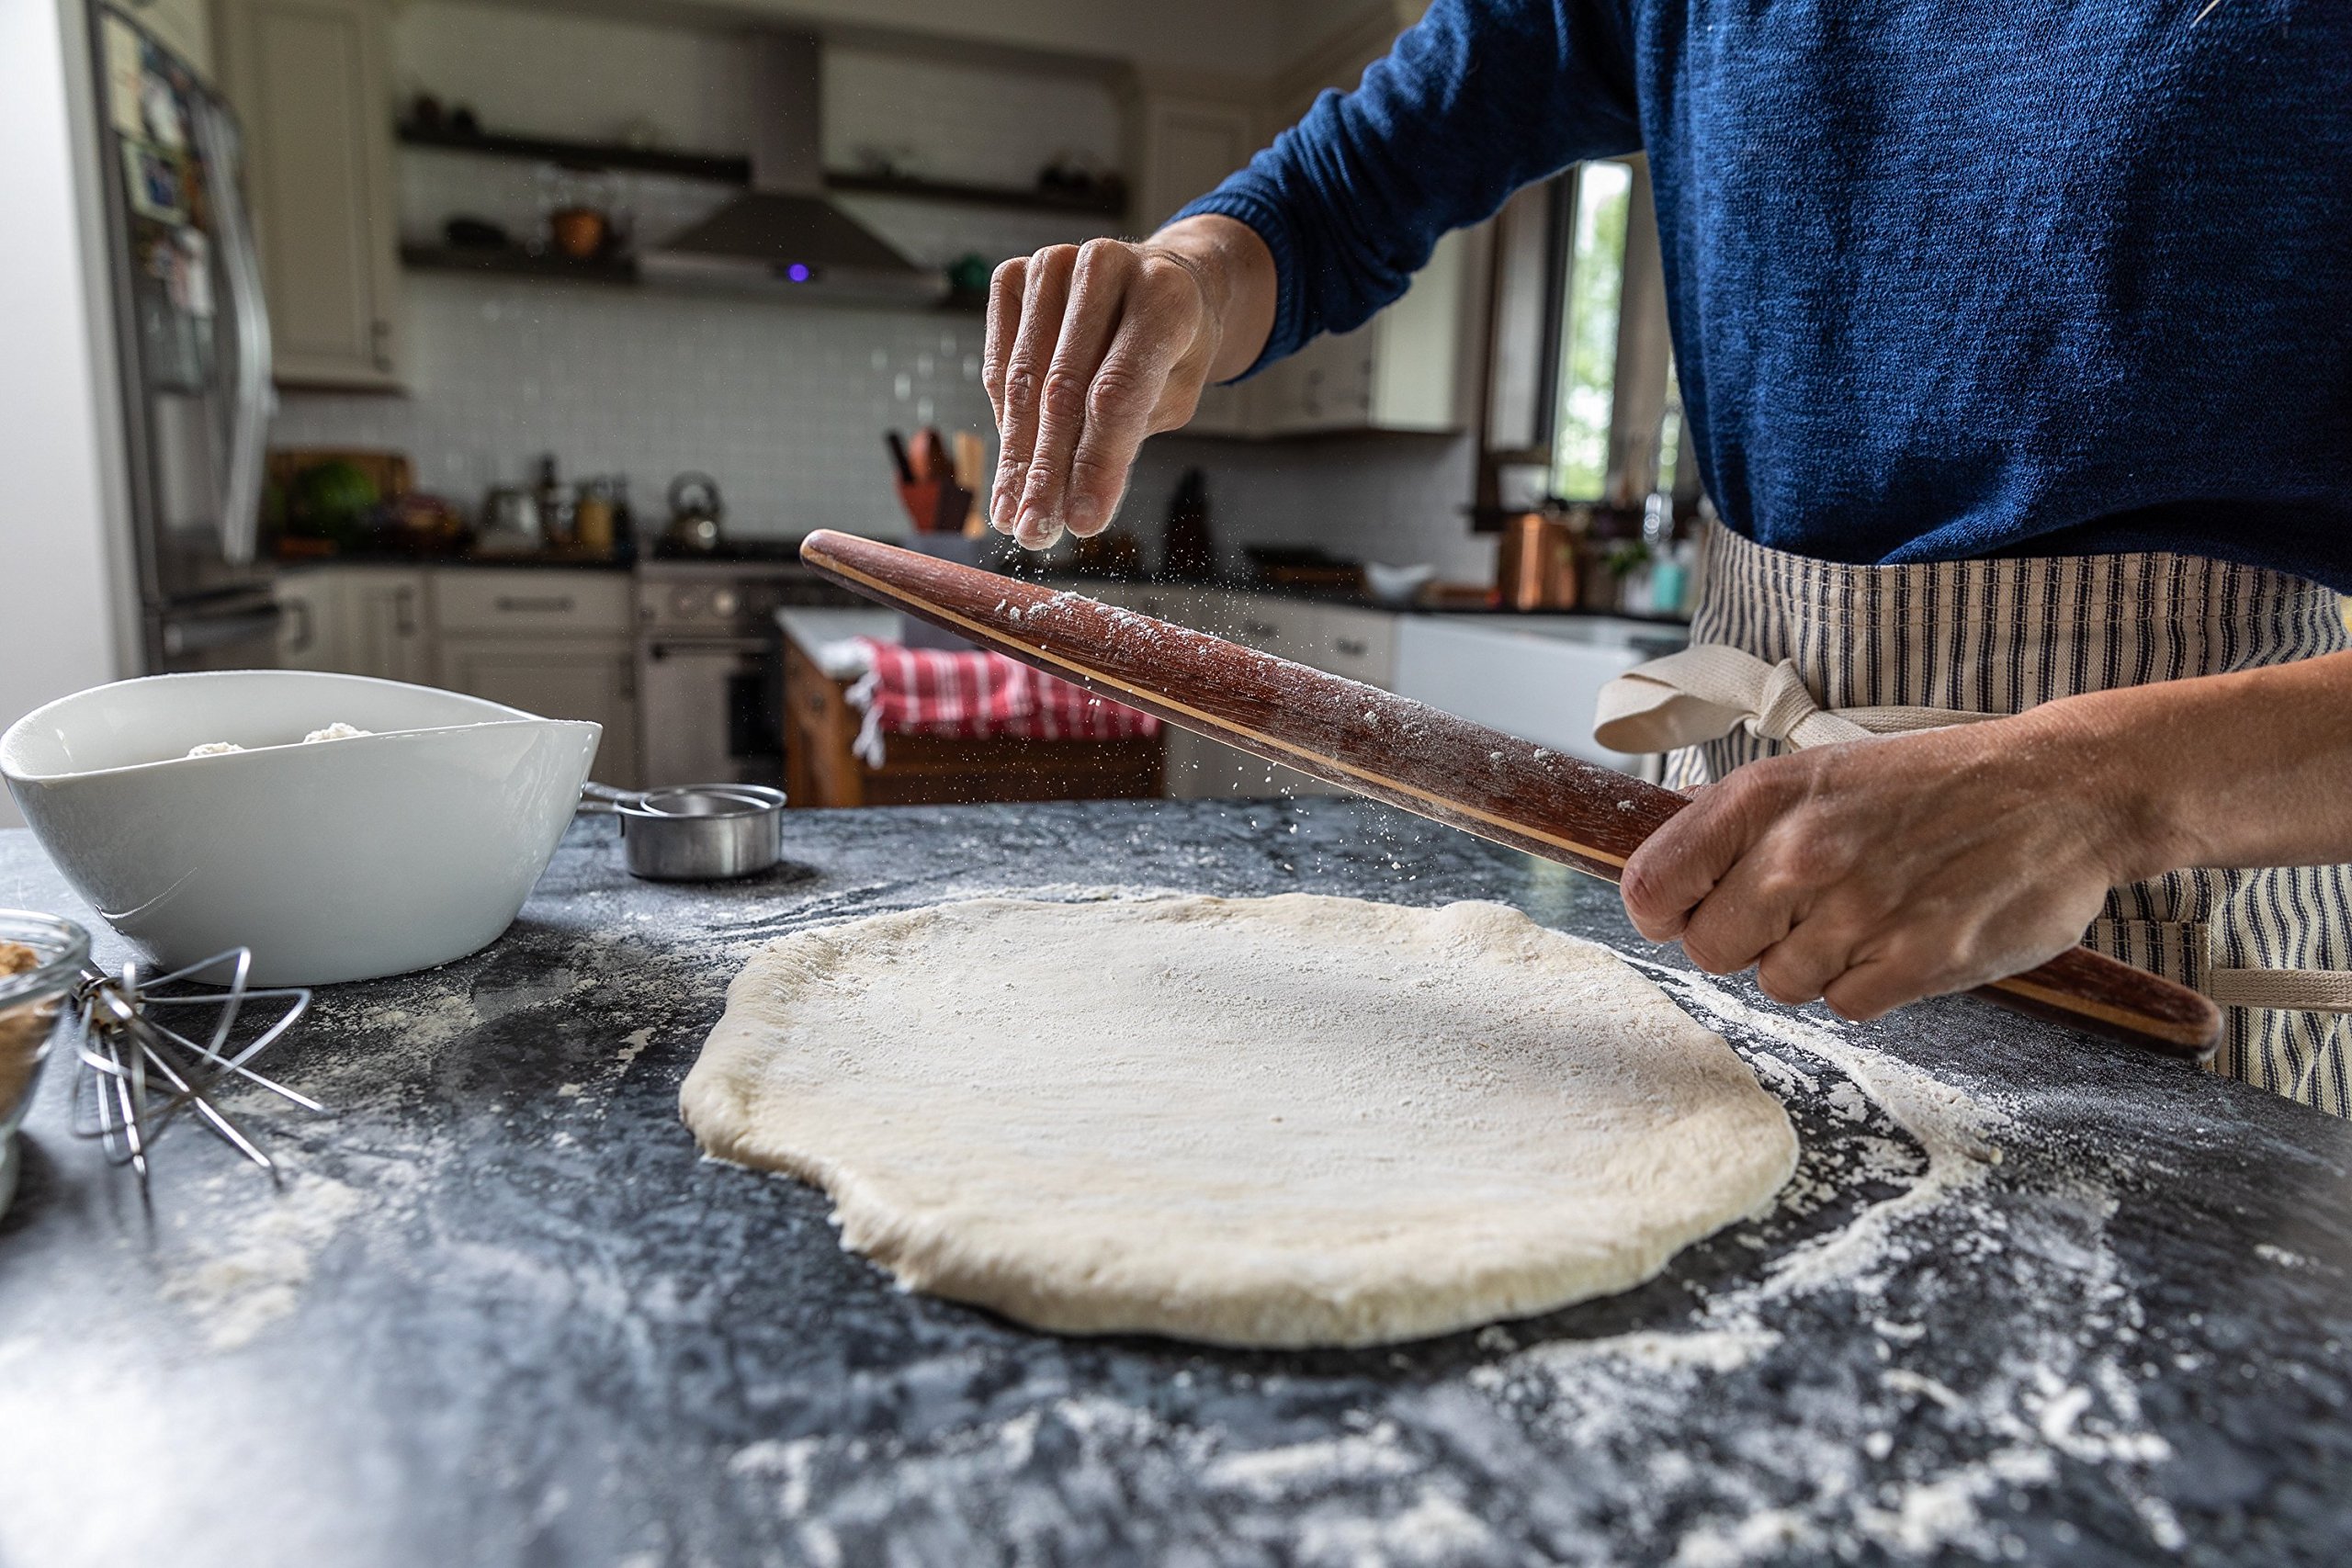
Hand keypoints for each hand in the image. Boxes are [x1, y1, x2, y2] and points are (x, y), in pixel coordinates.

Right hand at [983, 218, 1272, 549]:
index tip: (1083, 525)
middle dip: (1046, 473)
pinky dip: (1003, 421)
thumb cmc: (1168, 349)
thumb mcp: (1170, 395)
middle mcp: (1105, 266)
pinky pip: (998, 363)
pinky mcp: (1015, 275)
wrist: (1155, 284)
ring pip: (1021, 380)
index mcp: (1164, 295)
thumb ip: (1126, 441)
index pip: (1118, 393)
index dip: (1096, 464)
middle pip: (1062, 390)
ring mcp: (1053, 263)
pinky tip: (1011, 468)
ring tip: (1013, 515)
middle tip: (1036, 532)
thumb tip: (1078, 513)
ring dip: (1015, 458)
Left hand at [1618, 708, 2155, 1020]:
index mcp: (1767, 798)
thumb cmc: (1936, 783)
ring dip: (1814, 962)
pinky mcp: (1915, 962)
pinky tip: (1901, 938)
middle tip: (1796, 914)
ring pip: (1779, 984)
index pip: (1654, 885)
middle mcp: (1801, 854)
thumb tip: (1670, 868)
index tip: (1687, 911)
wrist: (2064, 792)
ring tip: (1866, 914)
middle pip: (1710, 950)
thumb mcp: (1824, 771)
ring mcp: (1857, 911)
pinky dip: (1867, 983)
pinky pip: (1844, 1005)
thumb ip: (1742, 822)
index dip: (1663, 911)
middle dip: (1744, 942)